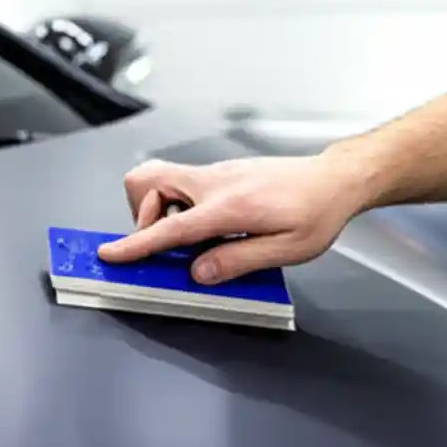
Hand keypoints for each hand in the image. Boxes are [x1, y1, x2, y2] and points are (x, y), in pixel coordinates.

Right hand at [96, 154, 369, 283]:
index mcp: (228, 206)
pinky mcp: (223, 173)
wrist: (337, 179)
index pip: (169, 228)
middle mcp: (216, 182)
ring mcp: (217, 173)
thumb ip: (237, 261)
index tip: (110, 255)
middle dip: (141, 215)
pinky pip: (184, 184)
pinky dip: (181, 205)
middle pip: (148, 182)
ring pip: (163, 179)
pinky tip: (210, 228)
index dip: (135, 245)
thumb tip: (198, 273)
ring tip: (189, 240)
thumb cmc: (318, 211)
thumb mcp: (285, 250)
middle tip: (163, 246)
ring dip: (160, 210)